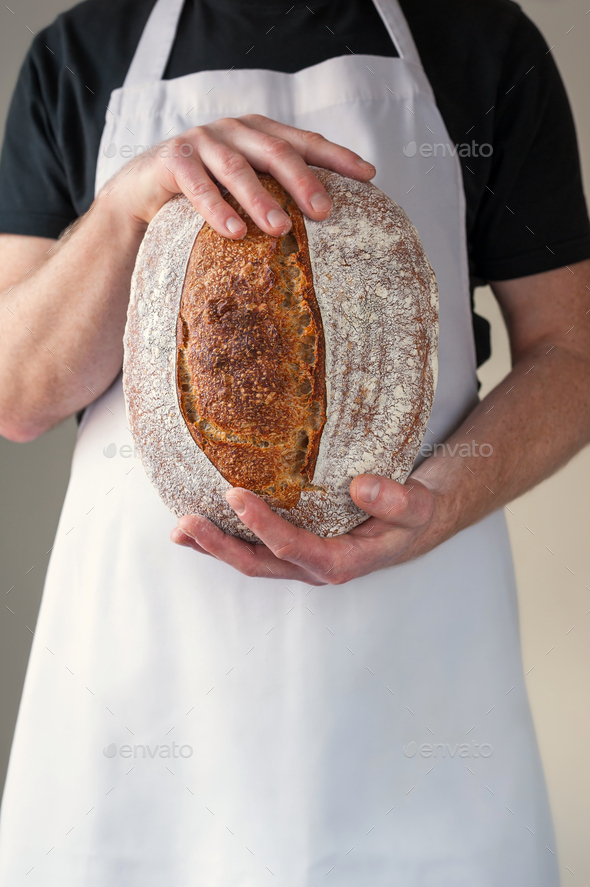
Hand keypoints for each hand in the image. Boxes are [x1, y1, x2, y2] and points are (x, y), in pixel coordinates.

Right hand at [106, 114, 375, 238]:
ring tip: (280, 229)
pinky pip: (197, 184)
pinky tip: (233, 232)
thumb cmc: (207, 192)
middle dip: (303, 180)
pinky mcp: (172, 159)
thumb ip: (277, 191)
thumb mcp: (245, 188)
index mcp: (259, 133)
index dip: (337, 157)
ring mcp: (202, 141)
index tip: (369, 176)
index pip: (305, 142)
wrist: (143, 189)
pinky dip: (216, 208)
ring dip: (260, 200)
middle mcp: (234, 130)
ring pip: (237, 168)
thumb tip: (329, 221)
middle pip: (275, 151)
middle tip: (325, 211)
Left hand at [170, 475, 438, 584]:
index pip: (294, 548)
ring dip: (213, 546)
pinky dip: (225, 536)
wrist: (409, 526)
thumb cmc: (410, 516)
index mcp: (340, 562)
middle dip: (219, 545)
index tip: (237, 496)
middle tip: (187, 523)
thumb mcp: (417, 506)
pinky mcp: (291, 549)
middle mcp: (312, 568)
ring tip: (180, 529)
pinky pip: (253, 547)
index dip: (263, 527)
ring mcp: (299, 561)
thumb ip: (395, 500)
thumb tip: (360, 486)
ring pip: (249, 559)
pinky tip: (201, 520)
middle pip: (258, 563)